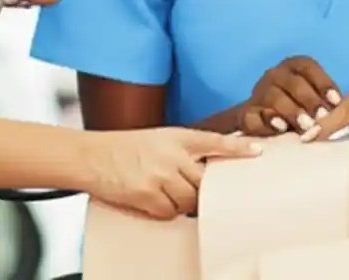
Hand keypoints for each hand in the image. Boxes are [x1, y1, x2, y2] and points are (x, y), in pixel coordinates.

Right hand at [83, 128, 261, 218]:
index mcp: (176, 136)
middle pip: (205, 180)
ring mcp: (160, 175)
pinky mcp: (147, 194)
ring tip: (166, 192)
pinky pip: (170, 212)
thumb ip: (184, 150)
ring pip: (190, 199)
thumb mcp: (158, 139)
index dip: (237, 148)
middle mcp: (171, 154)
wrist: (91, 156)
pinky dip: (165, 211)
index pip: (214, 141)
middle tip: (195, 189)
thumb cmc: (123, 148)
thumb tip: (207, 169)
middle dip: (203, 189)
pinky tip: (152, 200)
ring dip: (183, 201)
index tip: (257, 152)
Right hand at [239, 56, 341, 135]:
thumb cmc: (298, 107)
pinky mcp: (246, 112)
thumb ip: (326, 102)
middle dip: (309, 100)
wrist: (262, 120)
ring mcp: (259, 93)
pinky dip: (267, 121)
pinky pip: (253, 115)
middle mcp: (275, 75)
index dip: (323, 83)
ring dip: (291, 111)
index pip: (307, 67)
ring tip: (306, 126)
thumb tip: (344, 112)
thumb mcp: (314, 99)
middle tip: (323, 118)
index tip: (337, 102)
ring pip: (273, 96)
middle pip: (292, 82)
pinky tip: (281, 129)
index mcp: (293, 66)